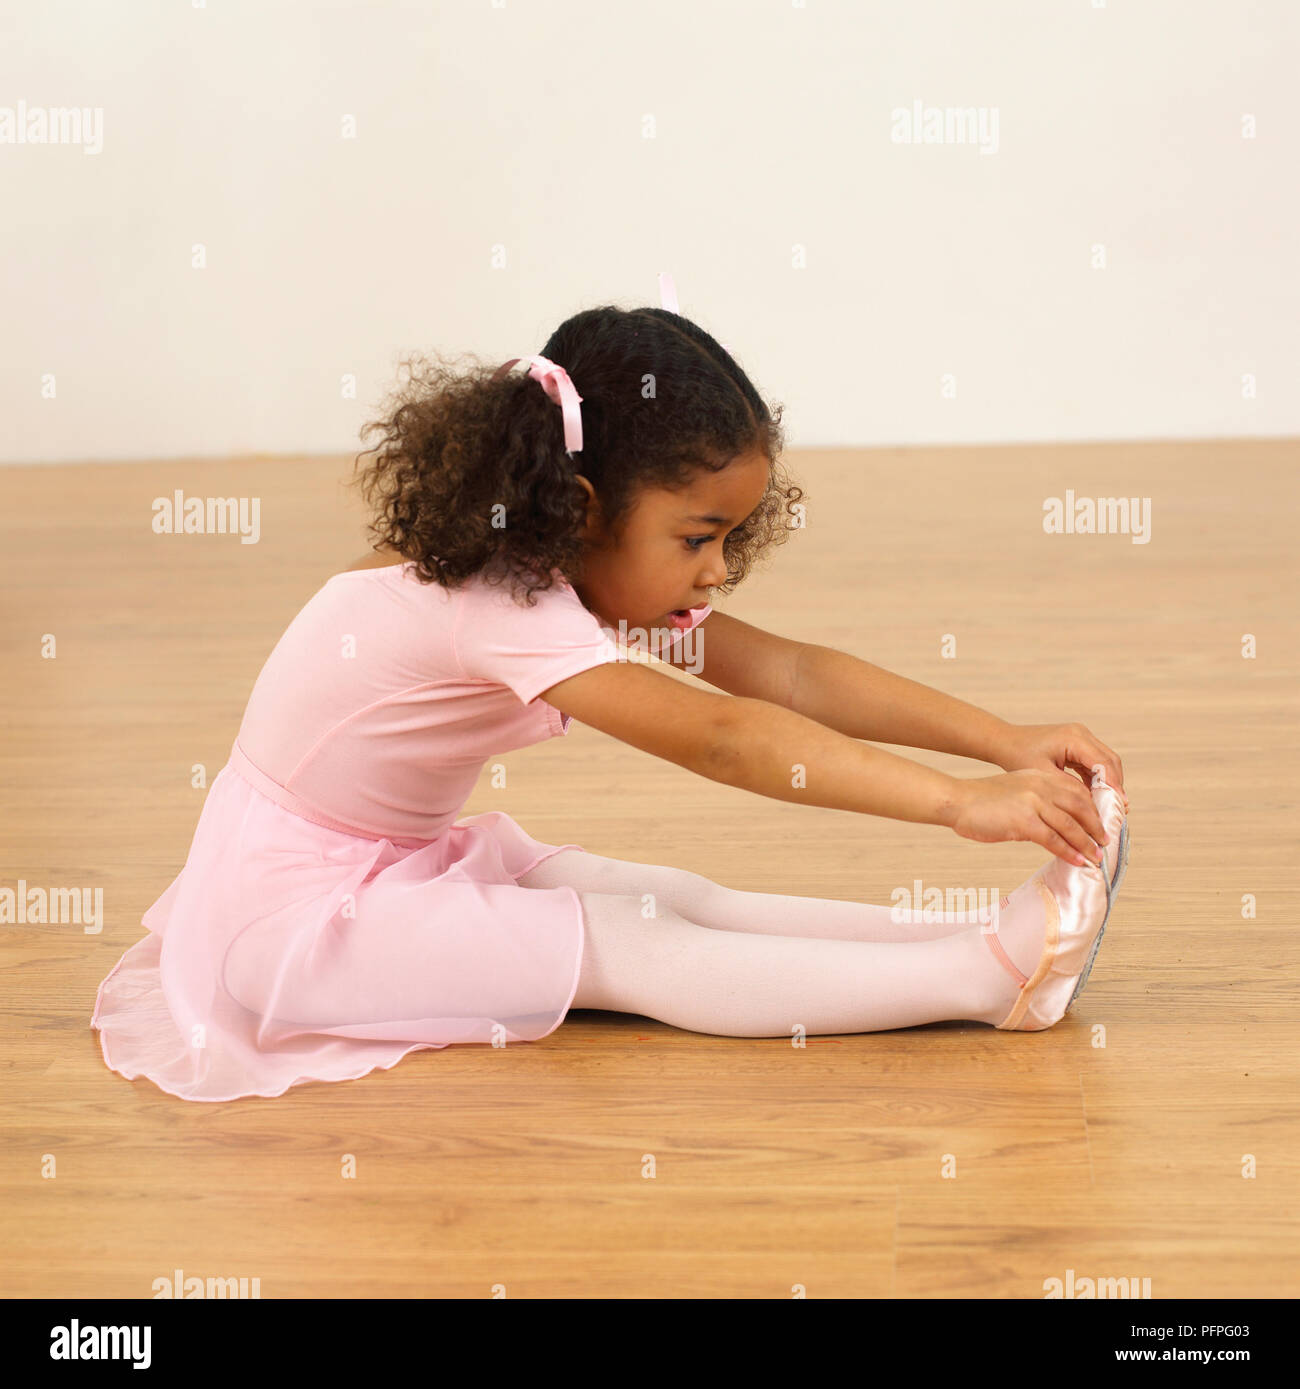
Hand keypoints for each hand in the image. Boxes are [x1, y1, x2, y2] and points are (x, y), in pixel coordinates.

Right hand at [944, 769, 1110, 867]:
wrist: (957, 801)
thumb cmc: (982, 799)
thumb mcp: (1016, 789)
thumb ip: (1038, 798)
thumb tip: (1057, 822)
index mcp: (1040, 776)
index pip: (1077, 791)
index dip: (1093, 808)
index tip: (1101, 824)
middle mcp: (1041, 785)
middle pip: (1080, 806)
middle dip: (1096, 826)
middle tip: (1104, 841)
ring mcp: (1033, 802)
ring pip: (1071, 825)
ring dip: (1086, 843)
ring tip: (1096, 857)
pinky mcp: (1024, 821)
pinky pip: (1054, 840)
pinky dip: (1069, 852)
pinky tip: (1077, 860)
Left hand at [994, 721, 1127, 809]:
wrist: (1003, 741)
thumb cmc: (1017, 755)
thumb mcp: (1043, 775)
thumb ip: (1069, 788)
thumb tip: (1092, 805)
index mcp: (1074, 738)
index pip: (1103, 763)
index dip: (1114, 786)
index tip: (1121, 806)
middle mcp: (1081, 734)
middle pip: (1109, 761)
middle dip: (1115, 785)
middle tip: (1120, 809)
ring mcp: (1080, 737)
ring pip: (1104, 762)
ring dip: (1108, 783)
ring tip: (1111, 807)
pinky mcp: (1076, 744)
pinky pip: (1093, 763)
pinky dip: (1097, 779)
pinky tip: (1096, 798)